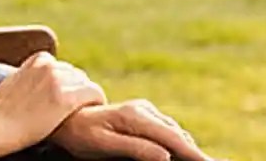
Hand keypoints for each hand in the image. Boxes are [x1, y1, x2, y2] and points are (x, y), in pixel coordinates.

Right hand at [0, 52, 107, 152]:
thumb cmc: (2, 110)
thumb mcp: (14, 81)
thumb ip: (28, 74)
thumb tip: (34, 76)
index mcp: (38, 60)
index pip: (63, 67)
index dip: (65, 85)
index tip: (62, 99)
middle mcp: (48, 66)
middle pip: (76, 75)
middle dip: (76, 90)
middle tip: (72, 108)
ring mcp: (57, 80)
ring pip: (86, 83)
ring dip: (86, 97)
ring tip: (80, 112)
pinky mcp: (66, 98)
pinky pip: (94, 93)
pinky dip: (97, 101)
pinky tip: (91, 112)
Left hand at [50, 99, 218, 160]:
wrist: (63, 115)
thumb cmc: (79, 134)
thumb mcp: (104, 145)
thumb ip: (136, 148)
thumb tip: (165, 156)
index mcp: (137, 117)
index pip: (175, 139)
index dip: (195, 154)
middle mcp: (144, 110)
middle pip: (179, 136)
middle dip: (196, 153)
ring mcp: (144, 111)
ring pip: (175, 133)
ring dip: (189, 148)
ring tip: (202, 160)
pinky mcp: (142, 115)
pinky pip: (167, 130)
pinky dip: (178, 142)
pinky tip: (183, 152)